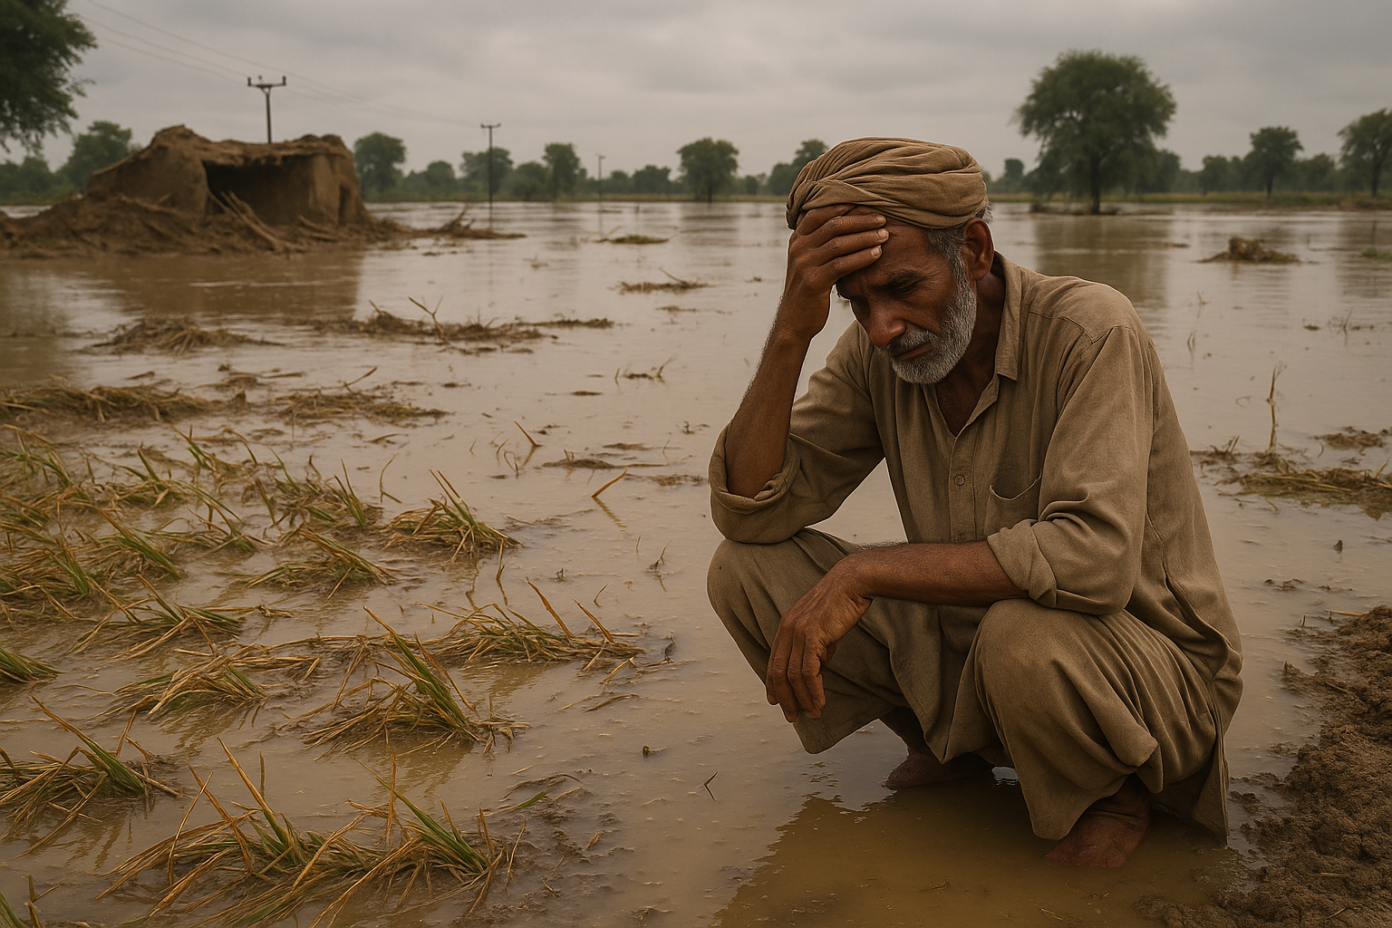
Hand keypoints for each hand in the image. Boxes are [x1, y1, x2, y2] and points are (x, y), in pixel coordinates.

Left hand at [765, 564, 871, 721]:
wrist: (851, 583)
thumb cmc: (841, 602)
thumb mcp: (822, 625)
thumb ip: (816, 644)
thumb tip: (819, 665)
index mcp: (786, 626)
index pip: (774, 661)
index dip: (773, 683)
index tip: (775, 701)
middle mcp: (787, 630)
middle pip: (778, 672)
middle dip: (784, 697)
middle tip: (791, 716)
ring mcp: (798, 633)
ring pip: (793, 675)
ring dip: (802, 698)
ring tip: (812, 713)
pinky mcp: (812, 636)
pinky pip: (809, 671)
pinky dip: (814, 690)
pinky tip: (820, 701)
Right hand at [774, 206, 886, 343]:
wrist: (794, 320)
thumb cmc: (809, 289)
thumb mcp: (809, 261)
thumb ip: (821, 243)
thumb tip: (848, 222)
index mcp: (797, 239)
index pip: (821, 213)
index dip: (844, 206)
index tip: (868, 204)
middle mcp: (798, 248)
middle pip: (833, 225)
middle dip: (861, 220)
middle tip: (882, 219)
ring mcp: (804, 264)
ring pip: (839, 243)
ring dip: (865, 237)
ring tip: (884, 235)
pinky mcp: (813, 282)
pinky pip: (842, 264)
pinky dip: (862, 257)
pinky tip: (877, 254)